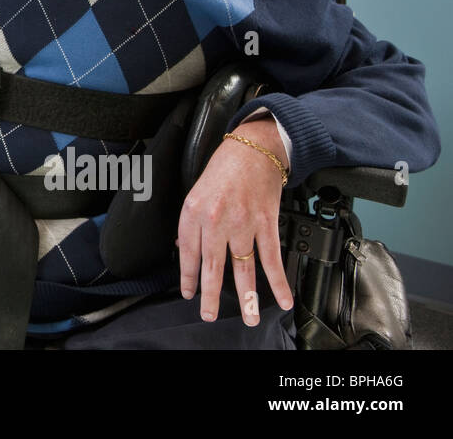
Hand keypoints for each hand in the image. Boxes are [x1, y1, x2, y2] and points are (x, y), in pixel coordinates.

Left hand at [176, 115, 294, 325]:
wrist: (254, 148)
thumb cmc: (224, 167)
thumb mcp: (196, 190)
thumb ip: (191, 221)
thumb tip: (184, 246)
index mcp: (194, 211)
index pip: (188, 252)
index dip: (188, 276)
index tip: (189, 293)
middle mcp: (216, 220)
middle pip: (213, 265)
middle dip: (211, 295)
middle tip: (209, 314)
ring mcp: (242, 223)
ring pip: (244, 267)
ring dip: (247, 296)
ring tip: (249, 317)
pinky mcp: (266, 223)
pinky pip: (272, 257)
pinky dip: (278, 281)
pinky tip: (282, 298)